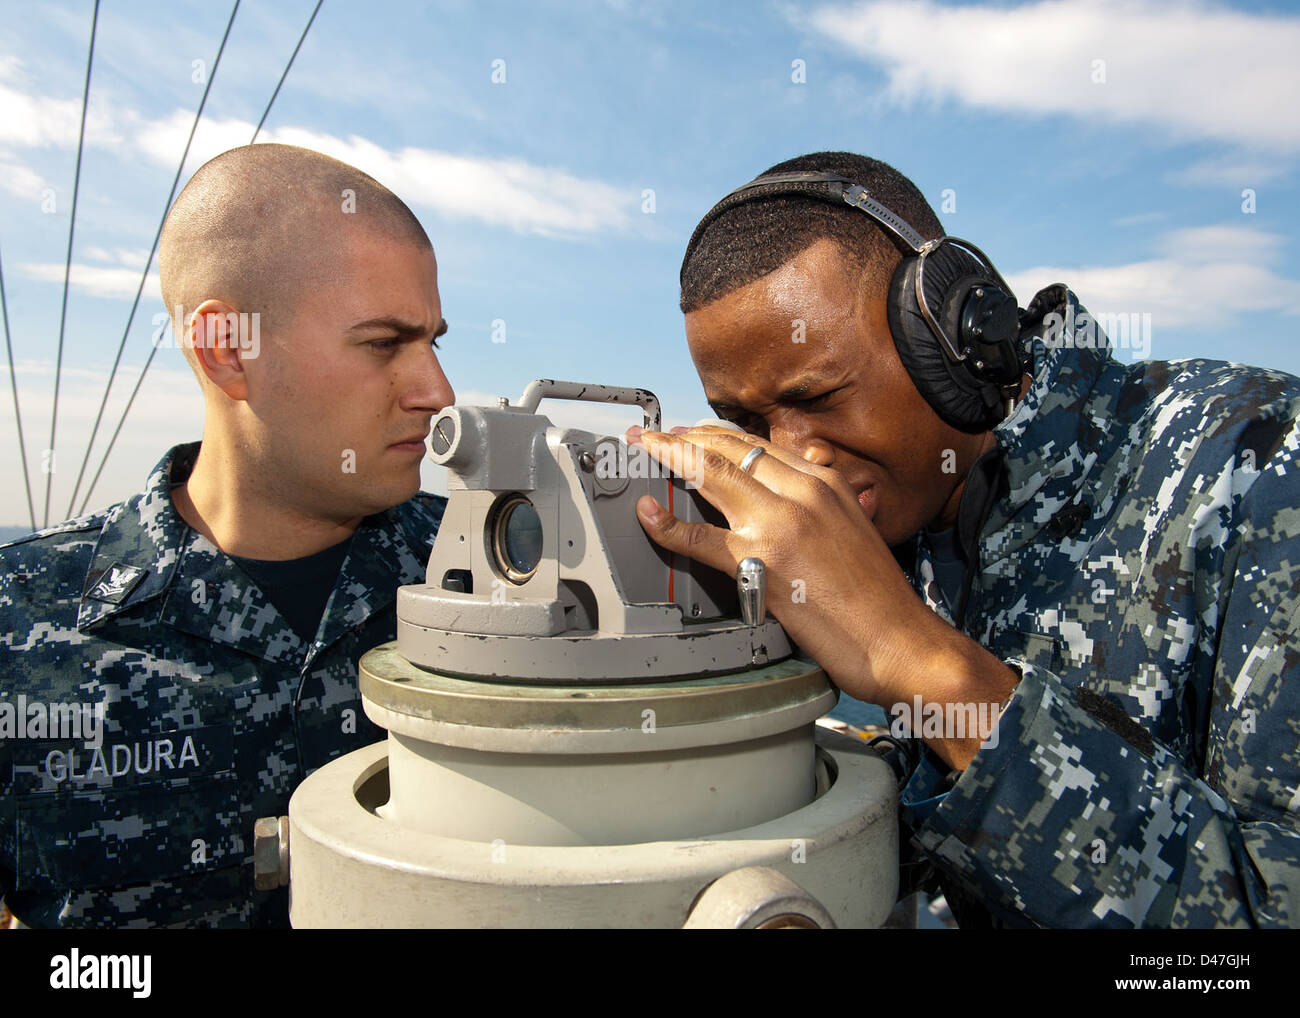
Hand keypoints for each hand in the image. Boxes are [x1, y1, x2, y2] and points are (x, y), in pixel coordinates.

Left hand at [626, 424, 1018, 768]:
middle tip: (656, 435)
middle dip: (685, 436)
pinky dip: (667, 524)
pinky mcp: (762, 561)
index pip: (761, 445)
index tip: (693, 432)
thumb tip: (811, 469)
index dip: (719, 434)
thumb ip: (827, 501)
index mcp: (827, 483)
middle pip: (730, 448)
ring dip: (669, 455)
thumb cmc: (880, 598)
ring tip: (643, 448)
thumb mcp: (858, 530)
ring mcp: (781, 522)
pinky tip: (647, 515)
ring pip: (711, 473)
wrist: (902, 641)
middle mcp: (803, 491)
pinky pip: (700, 536)